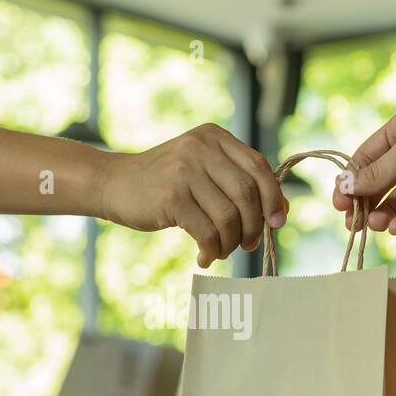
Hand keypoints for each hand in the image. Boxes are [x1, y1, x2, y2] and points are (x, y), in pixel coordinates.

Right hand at [99, 124, 286, 267]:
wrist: (114, 184)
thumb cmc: (165, 184)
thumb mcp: (201, 170)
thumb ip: (237, 182)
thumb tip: (281, 211)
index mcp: (214, 137)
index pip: (259, 166)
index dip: (274, 197)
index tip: (276, 223)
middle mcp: (201, 148)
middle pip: (247, 193)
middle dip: (253, 226)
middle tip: (247, 245)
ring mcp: (185, 170)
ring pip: (229, 216)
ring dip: (231, 242)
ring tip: (221, 251)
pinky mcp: (171, 196)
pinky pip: (207, 232)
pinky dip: (211, 250)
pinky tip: (204, 257)